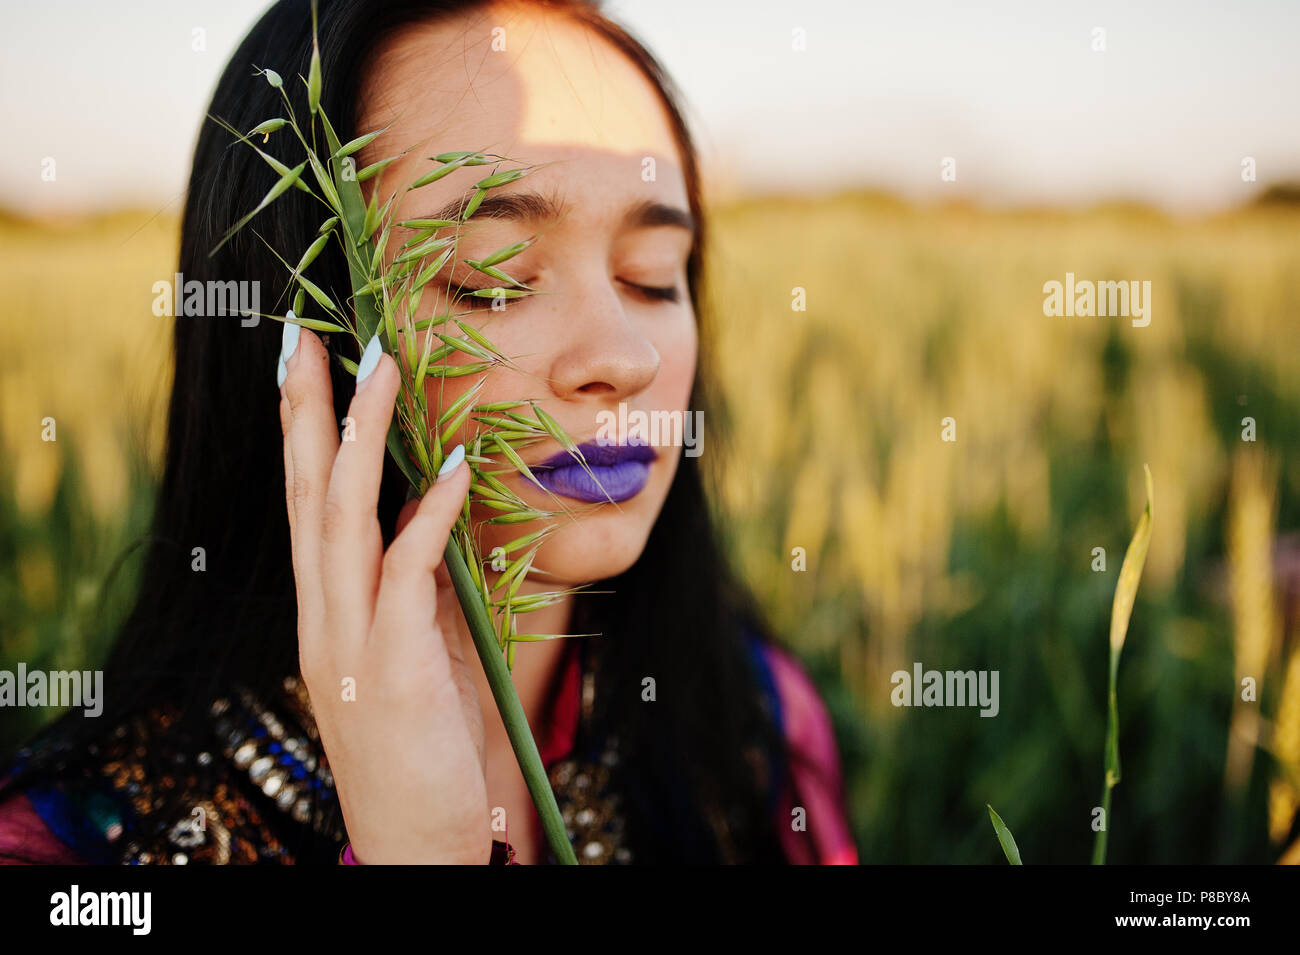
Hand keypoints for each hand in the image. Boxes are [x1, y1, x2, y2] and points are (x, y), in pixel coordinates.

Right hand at [278, 325, 489, 863]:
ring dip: (362, 437)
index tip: (307, 362)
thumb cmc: (420, 748)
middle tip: (313, 336)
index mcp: (326, 609)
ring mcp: (350, 642)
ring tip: (379, 364)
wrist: (415, 843)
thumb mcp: (414, 651)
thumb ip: (412, 584)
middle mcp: (324, 617)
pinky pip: (405, 574)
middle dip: (310, 411)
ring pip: (344, 519)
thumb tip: (426, 513)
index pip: (309, 503)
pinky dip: (427, 514)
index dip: (305, 431)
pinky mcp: (391, 669)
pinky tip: (451, 464)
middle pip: (309, 495)